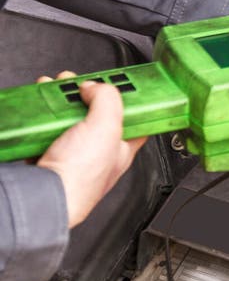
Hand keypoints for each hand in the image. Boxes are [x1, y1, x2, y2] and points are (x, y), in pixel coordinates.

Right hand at [36, 75, 146, 227]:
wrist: (43, 195)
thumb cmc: (80, 177)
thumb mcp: (107, 126)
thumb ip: (107, 99)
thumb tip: (95, 87)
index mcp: (121, 148)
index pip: (134, 119)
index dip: (127, 100)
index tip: (117, 85)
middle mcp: (98, 153)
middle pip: (97, 114)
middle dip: (86, 95)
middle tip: (78, 84)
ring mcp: (72, 155)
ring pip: (70, 120)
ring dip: (62, 101)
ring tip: (56, 89)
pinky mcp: (49, 156)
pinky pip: (47, 130)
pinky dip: (44, 116)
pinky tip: (43, 107)